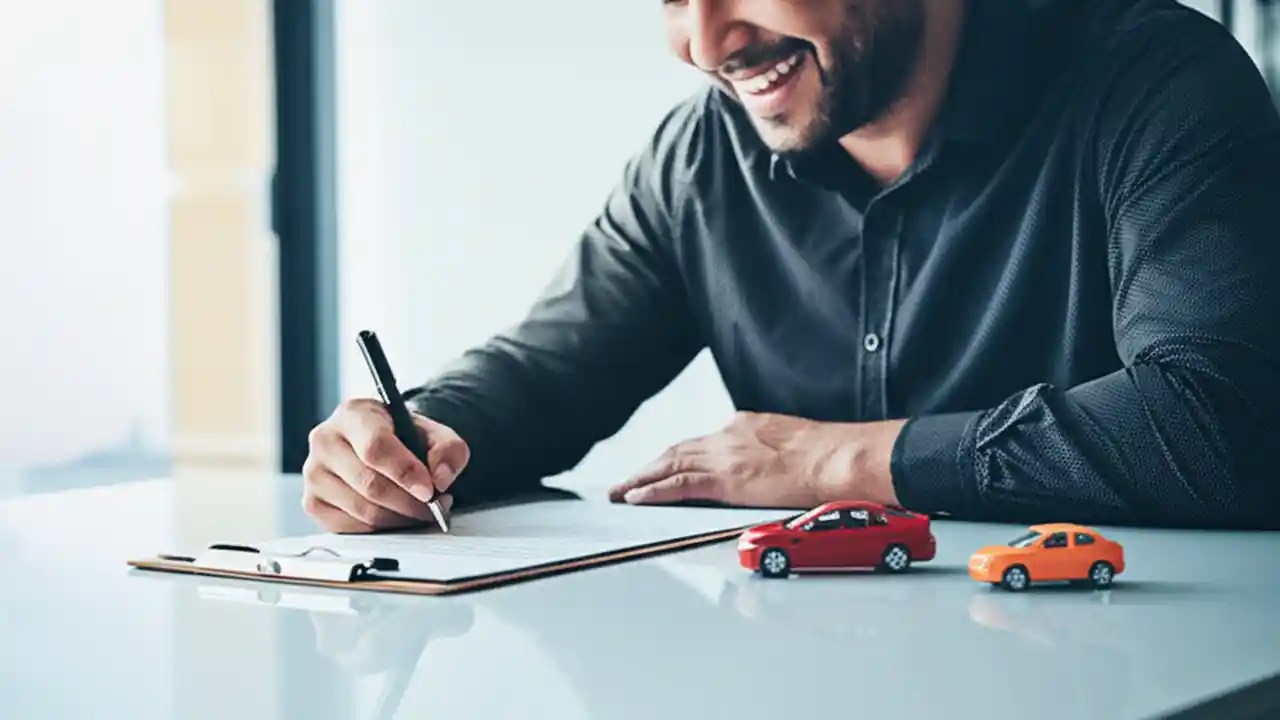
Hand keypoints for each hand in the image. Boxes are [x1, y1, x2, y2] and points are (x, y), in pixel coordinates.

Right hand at [302, 398, 470, 532]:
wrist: (376, 446)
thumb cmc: (402, 438)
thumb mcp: (433, 433)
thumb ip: (448, 449)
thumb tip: (440, 479)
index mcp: (354, 415)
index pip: (376, 448)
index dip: (406, 473)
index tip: (430, 491)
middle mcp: (325, 441)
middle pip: (370, 484)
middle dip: (410, 502)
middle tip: (436, 506)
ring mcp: (314, 474)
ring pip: (363, 510)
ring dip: (400, 518)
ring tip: (421, 509)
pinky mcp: (313, 502)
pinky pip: (352, 528)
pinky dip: (381, 528)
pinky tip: (396, 516)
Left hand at [608, 412, 905, 508]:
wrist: (837, 458)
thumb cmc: (829, 455)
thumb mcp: (794, 442)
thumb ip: (775, 451)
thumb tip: (776, 465)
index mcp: (746, 427)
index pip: (702, 442)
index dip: (678, 455)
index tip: (664, 463)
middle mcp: (728, 437)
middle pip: (677, 450)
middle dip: (650, 466)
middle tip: (628, 479)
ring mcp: (724, 458)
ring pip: (669, 465)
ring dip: (642, 479)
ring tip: (621, 492)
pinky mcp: (724, 480)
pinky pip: (678, 485)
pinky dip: (653, 491)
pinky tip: (636, 498)